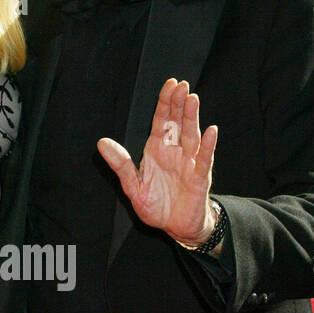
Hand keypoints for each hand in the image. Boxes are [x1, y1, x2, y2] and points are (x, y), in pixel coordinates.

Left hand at [98, 78, 217, 243]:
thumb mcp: (133, 186)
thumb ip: (120, 165)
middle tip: (183, 85)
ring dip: (193, 118)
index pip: (162, 121)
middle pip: (178, 123)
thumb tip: (102, 143)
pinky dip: (208, 145)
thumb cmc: (156, 206)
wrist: (174, 228)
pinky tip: (211, 130)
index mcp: (157, 150)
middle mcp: (175, 152)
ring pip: (192, 135)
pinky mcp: (199, 178)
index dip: (166, 102)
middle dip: (180, 104)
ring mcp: (189, 163)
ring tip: (193, 99)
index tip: (171, 83)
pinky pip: (204, 159)